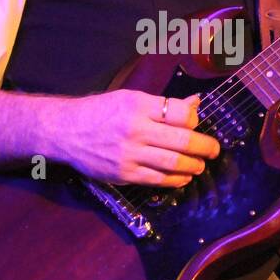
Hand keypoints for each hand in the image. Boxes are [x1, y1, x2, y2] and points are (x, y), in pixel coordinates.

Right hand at [55, 89, 219, 186]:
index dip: (195, 121)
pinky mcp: (123, 174)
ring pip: (173, 163)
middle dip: (205, 147)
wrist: (66, 131)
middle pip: (182, 140)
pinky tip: (183, 177)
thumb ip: (163, 105)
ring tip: (200, 165)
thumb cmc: (100, 112)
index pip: (181, 114)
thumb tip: (196, 104)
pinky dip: (176, 180)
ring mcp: (129, 154)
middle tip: (214, 150)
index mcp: (138, 105)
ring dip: (193, 166)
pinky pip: (157, 180)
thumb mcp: (130, 99)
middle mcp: (135, 129)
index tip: (196, 125)